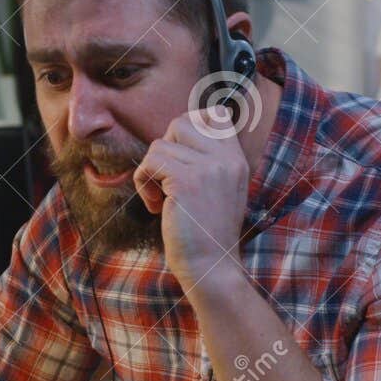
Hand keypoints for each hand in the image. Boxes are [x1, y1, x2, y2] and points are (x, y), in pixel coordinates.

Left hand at [133, 105, 249, 288]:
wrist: (211, 267)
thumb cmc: (206, 233)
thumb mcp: (219, 189)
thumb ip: (206, 161)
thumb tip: (174, 135)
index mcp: (236, 159)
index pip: (217, 114)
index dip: (191, 124)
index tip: (179, 154)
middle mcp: (226, 158)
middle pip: (181, 122)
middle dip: (164, 149)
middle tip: (166, 180)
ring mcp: (208, 167)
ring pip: (159, 145)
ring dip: (150, 172)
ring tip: (160, 198)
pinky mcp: (186, 180)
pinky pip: (150, 163)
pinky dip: (143, 184)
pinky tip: (155, 207)